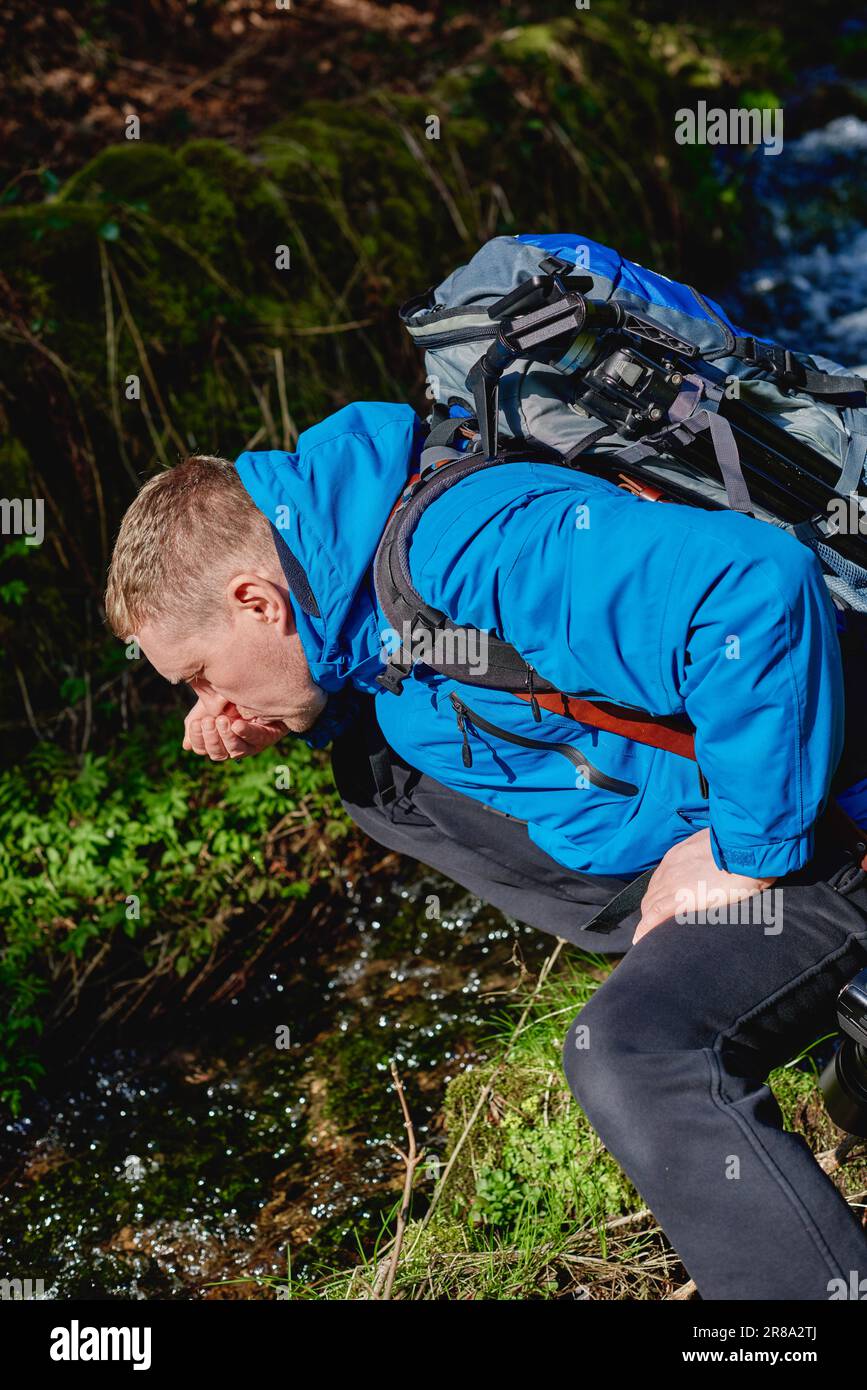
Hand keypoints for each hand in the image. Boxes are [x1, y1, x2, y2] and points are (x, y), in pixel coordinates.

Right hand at [182, 699, 287, 760]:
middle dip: (211, 738)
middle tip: (208, 721)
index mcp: (218, 741)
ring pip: (236, 750)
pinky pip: (256, 738)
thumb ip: (197, 721)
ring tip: (222, 720)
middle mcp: (234, 747)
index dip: (198, 739)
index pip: (203, 749)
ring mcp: (252, 745)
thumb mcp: (208, 705)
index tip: (196, 723)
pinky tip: (237, 725)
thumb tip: (187, 746)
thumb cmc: (229, 697)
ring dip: (226, 737)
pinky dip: (246, 733)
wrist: (254, 685)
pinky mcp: (268, 737)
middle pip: (218, 754)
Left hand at [634, 827, 775, 942]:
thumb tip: (716, 864)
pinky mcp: (681, 897)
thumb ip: (710, 857)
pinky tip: (642, 939)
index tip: (662, 906)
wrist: (746, 848)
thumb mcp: (718, 847)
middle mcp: (670, 867)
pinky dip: (646, 928)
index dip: (659, 895)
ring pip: (650, 904)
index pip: (660, 879)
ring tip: (651, 936)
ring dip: (649, 920)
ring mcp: (673, 882)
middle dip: (651, 910)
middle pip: (651, 893)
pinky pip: (656, 914)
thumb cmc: (740, 848)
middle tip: (656, 926)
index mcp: (678, 855)